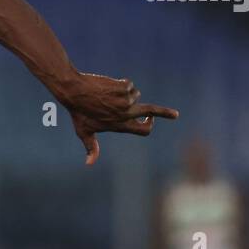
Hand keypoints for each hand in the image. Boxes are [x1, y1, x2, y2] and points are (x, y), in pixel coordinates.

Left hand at [59, 72, 178, 164]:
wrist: (73, 91)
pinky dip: (121, 84)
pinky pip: (128, 84)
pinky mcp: (123, 87)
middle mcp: (125, 114)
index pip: (143, 130)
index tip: (151, 121)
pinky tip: (107, 87)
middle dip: (166, 113)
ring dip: (126, 94)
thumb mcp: (84, 132)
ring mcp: (126, 100)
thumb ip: (91, 147)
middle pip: (152, 113)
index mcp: (119, 126)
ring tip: (107, 96)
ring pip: (135, 95)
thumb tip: (89, 164)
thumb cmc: (78, 112)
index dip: (148, 126)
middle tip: (175, 115)